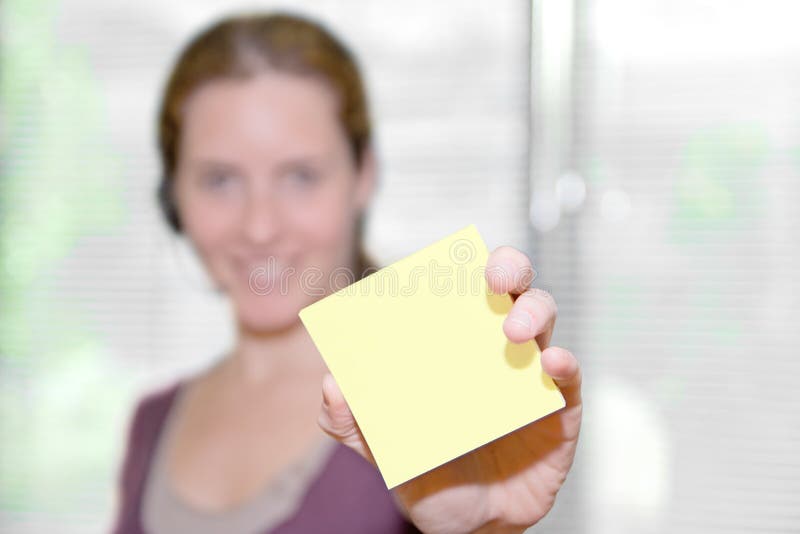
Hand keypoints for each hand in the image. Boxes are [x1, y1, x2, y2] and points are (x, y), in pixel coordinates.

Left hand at [318, 246, 582, 533]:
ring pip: (544, 319)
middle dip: (508, 268)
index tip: (442, 263)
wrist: (470, 527)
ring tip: (515, 330)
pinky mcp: (562, 409)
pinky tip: (552, 364)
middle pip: (512, 290)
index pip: (457, 292)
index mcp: (452, 346)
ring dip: (534, 313)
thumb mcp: (380, 449)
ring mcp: (530, 375)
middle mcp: (494, 349)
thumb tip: (330, 384)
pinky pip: (570, 377)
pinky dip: (565, 364)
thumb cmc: (427, 474)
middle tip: (494, 278)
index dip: (455, 267)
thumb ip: (349, 422)